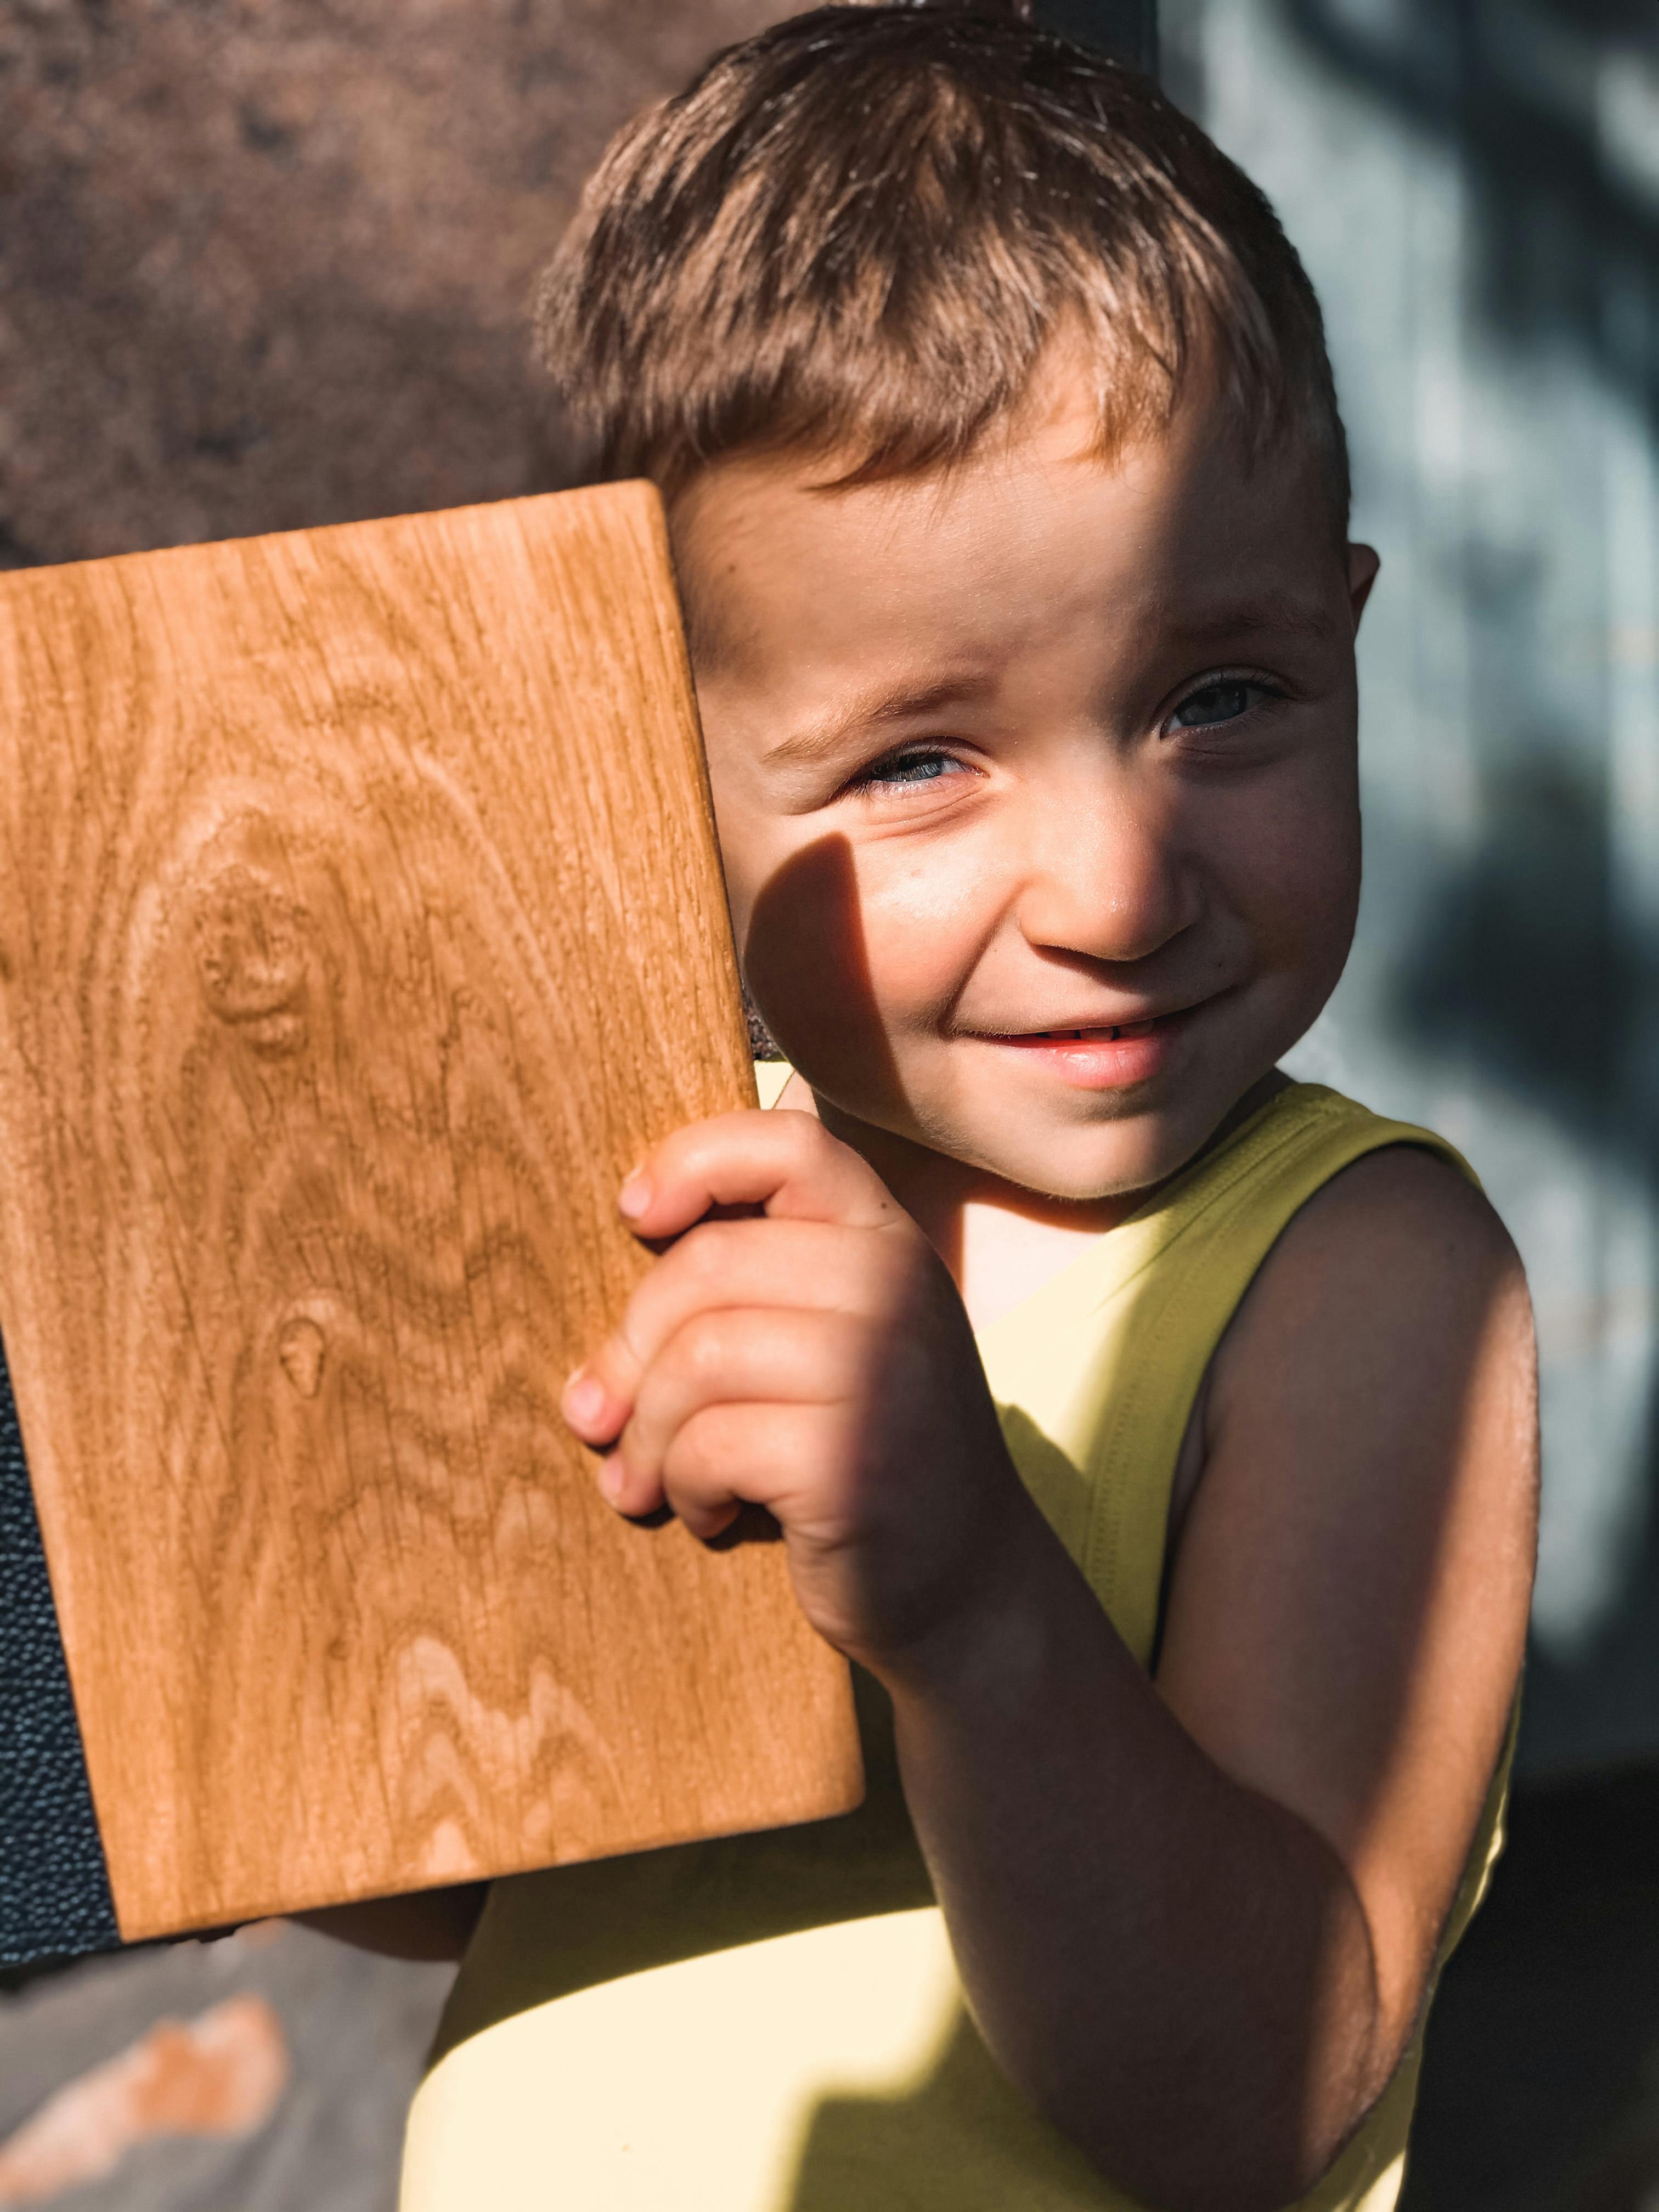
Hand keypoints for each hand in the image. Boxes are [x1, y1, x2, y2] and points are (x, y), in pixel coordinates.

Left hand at [559, 1109, 1028, 1673]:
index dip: (692, 1161)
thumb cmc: (874, 1452)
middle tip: (601, 1414)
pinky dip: (683, 1486)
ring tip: (650, 1477)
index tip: (635, 1214)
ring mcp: (880, 1374)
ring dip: (647, 1431)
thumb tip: (613, 1278)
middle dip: (630, 1348)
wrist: (970, 1588)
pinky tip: (709, 1513)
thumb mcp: (842, 1340)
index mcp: (890, 1242)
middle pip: (707, 1264)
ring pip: (695, 1357)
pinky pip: (708, 1444)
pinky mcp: (849, 1462)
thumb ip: (761, 1282)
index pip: (787, 1144)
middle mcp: (896, 1289)